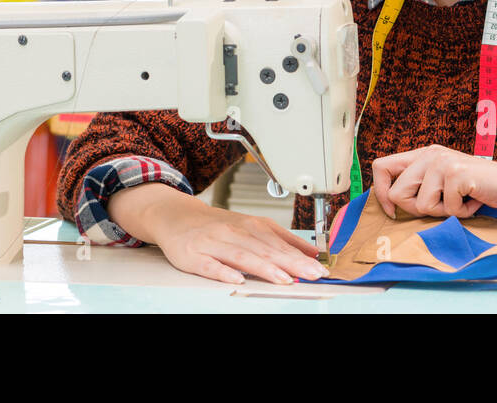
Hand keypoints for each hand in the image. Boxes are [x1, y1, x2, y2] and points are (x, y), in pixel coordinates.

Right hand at [151, 202, 331, 285]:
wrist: (176, 216)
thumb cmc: (216, 225)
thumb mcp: (251, 225)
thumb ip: (281, 239)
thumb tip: (311, 251)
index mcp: (251, 226)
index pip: (280, 243)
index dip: (301, 257)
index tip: (320, 268)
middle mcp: (234, 232)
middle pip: (265, 249)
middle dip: (291, 263)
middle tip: (311, 274)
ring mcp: (214, 244)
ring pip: (242, 256)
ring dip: (265, 268)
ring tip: (284, 279)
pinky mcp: (194, 256)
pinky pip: (210, 265)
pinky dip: (223, 272)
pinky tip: (236, 279)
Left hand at [371, 145, 496, 218]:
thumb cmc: (477, 189)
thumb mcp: (442, 183)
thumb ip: (418, 186)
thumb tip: (388, 203)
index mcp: (422, 155)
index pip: (380, 167)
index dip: (380, 193)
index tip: (392, 212)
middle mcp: (429, 154)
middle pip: (396, 193)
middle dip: (417, 210)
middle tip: (443, 205)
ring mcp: (443, 162)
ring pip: (421, 205)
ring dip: (444, 212)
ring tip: (462, 199)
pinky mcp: (457, 173)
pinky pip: (447, 209)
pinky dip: (462, 213)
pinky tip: (474, 199)